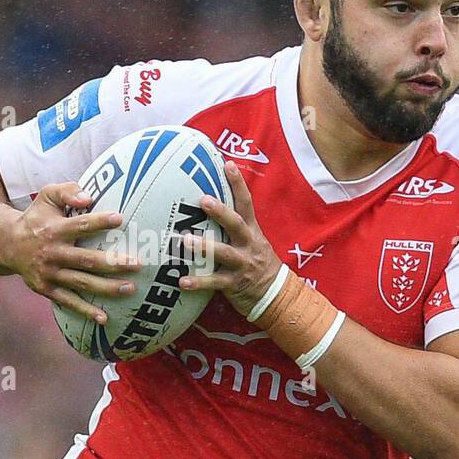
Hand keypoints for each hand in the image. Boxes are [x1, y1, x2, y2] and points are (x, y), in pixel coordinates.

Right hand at [8, 182, 140, 322]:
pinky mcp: (46, 289)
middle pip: (86, 260)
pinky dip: (85, 311)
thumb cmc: (37, 217)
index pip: (79, 225)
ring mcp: (49, 274)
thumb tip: (88, 197)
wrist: (7, 244)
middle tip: (138, 263)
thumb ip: (67, 191)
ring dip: (106, 287)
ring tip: (130, 288)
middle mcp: (52, 253)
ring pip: (81, 283)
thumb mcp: (47, 196)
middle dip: (113, 263)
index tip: (120, 219)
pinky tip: (104, 318)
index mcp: (54, 230)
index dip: (99, 222)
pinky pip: (68, 302)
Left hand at [177, 159, 282, 317]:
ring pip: (224, 253)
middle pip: (235, 224)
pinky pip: (215, 283)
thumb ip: (232, 225)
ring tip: (185, 241)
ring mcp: (242, 264)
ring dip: (204, 247)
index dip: (238, 184)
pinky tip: (182, 281)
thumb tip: (207, 202)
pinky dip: (198, 282)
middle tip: (203, 200)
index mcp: (251, 231)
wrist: (276, 294)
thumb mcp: (251, 240)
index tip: (227, 164)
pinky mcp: (235, 284)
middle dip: (220, 212)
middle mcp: (248, 244)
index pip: (246, 203)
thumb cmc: (255, 262)